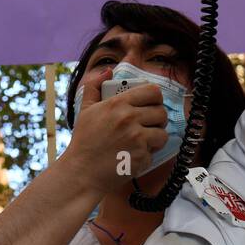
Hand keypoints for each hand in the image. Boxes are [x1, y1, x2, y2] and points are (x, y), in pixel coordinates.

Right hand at [61, 74, 168, 195]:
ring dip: (155, 137)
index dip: (155, 97)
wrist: (82, 172)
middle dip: (157, 119)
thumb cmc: (84, 141)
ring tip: (142, 140)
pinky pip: (155, 152)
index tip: (151, 104)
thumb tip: (108, 71)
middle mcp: (129, 119)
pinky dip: (147, 155)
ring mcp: (137, 139)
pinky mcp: (141, 157)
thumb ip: (94, 86)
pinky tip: (133, 155)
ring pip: (163, 133)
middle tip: (148, 124)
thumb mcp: (85, 109)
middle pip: (161, 112)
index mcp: (117, 104)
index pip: (152, 91)